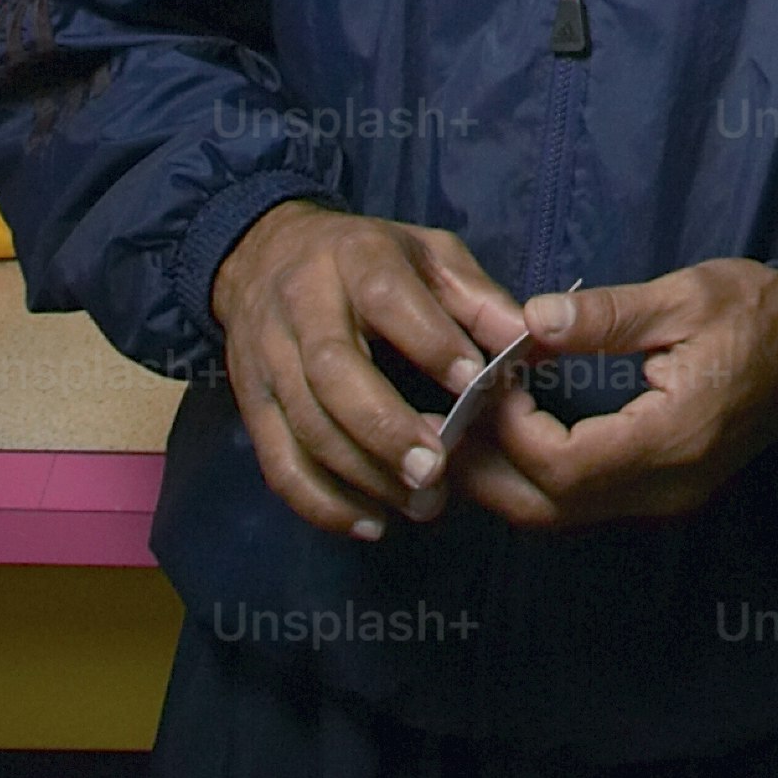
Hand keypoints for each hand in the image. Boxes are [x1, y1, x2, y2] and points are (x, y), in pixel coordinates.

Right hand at [209, 202, 524, 543]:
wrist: (264, 256)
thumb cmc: (368, 260)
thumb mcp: (428, 255)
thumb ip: (477, 298)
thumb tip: (527, 341)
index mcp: (354, 257)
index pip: (386, 298)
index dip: (429, 342)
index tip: (473, 384)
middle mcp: (301, 304)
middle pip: (332, 371)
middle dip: (385, 427)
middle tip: (435, 470)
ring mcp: (267, 357)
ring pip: (304, 424)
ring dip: (362, 475)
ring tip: (420, 504)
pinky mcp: (250, 403)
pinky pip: (277, 462)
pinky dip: (321, 503)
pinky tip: (370, 523)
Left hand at [452, 262, 777, 530]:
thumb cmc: (754, 312)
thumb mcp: (684, 296)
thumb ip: (606, 316)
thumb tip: (530, 322)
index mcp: (672, 438)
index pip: (565, 464)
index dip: (513, 430)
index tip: (493, 377)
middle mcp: (665, 486)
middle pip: (551, 510)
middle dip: (490, 473)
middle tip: (449, 421)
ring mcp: (666, 499)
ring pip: (563, 516)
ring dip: (508, 482)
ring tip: (469, 430)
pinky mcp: (663, 492)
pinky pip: (586, 503)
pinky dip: (541, 479)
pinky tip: (516, 437)